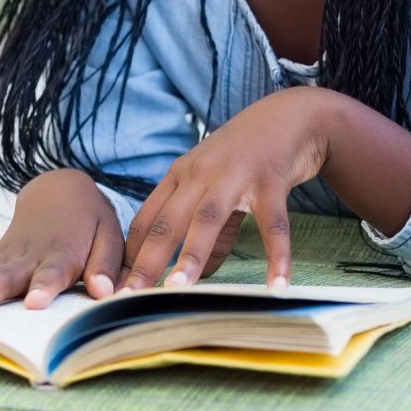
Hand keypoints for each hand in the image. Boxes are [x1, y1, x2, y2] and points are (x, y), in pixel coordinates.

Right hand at [0, 168, 122, 314]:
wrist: (61, 192)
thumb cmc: (90, 222)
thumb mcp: (110, 237)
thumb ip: (107, 264)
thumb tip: (106, 291)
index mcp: (61, 252)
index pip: (54, 271)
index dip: (46, 286)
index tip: (36, 303)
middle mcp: (26, 256)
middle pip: (3, 276)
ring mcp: (2, 258)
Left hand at [121, 87, 331, 290]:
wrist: (290, 115)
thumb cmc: (247, 154)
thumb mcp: (216, 184)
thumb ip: (209, 231)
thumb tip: (200, 275)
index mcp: (181, 175)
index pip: (146, 220)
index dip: (131, 255)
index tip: (120, 288)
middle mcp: (201, 174)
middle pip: (168, 221)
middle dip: (147, 260)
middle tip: (129, 295)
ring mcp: (236, 175)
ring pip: (207, 219)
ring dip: (191, 255)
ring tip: (177, 289)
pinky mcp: (271, 181)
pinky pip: (273, 224)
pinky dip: (276, 256)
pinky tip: (277, 286)